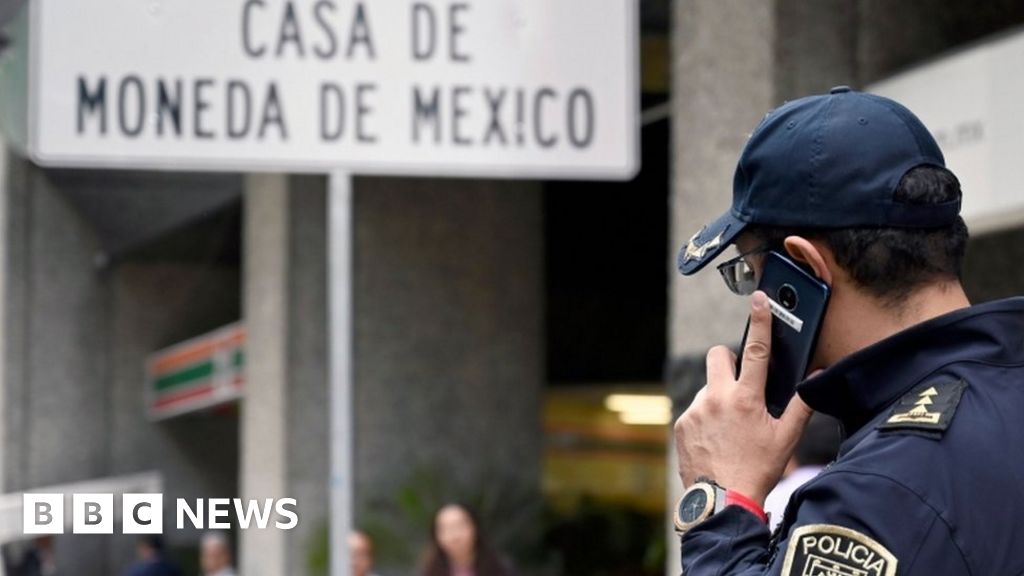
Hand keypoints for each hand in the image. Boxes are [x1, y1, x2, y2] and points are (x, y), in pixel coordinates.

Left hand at [673, 290, 813, 505]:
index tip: (759, 300)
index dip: (760, 322)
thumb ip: (801, 405)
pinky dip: (706, 417)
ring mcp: (696, 410)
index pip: (757, 351)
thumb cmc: (757, 470)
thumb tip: (816, 378)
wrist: (722, 501)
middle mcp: (717, 398)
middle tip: (742, 381)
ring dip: (720, 397)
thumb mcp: (785, 439)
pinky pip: (696, 408)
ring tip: (731, 427)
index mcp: (746, 399)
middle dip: (730, 359)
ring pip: (709, 387)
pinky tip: (716, 439)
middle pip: (719, 355)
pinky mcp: (682, 423)